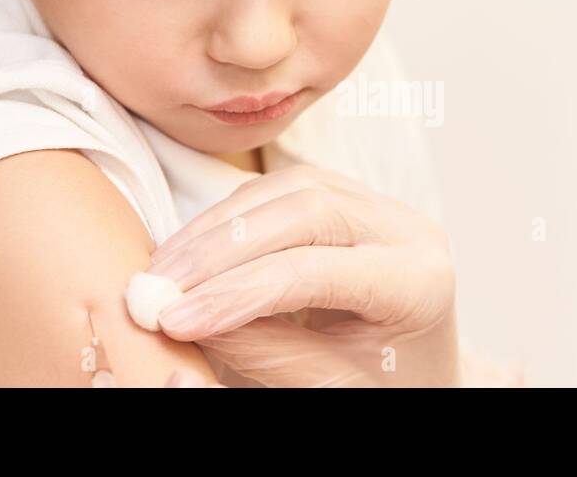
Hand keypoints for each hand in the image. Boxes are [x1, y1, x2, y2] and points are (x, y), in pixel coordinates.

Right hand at [143, 165, 460, 386]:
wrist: (411, 376)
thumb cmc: (376, 386)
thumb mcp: (323, 381)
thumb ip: (261, 347)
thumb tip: (183, 314)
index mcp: (419, 282)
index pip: (315, 271)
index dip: (236, 291)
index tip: (174, 319)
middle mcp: (408, 231)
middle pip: (303, 211)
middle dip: (218, 250)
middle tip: (157, 289)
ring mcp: (381, 206)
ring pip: (286, 189)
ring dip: (215, 229)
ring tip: (164, 272)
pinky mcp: (349, 198)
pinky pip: (281, 190)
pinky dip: (229, 219)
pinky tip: (190, 250)